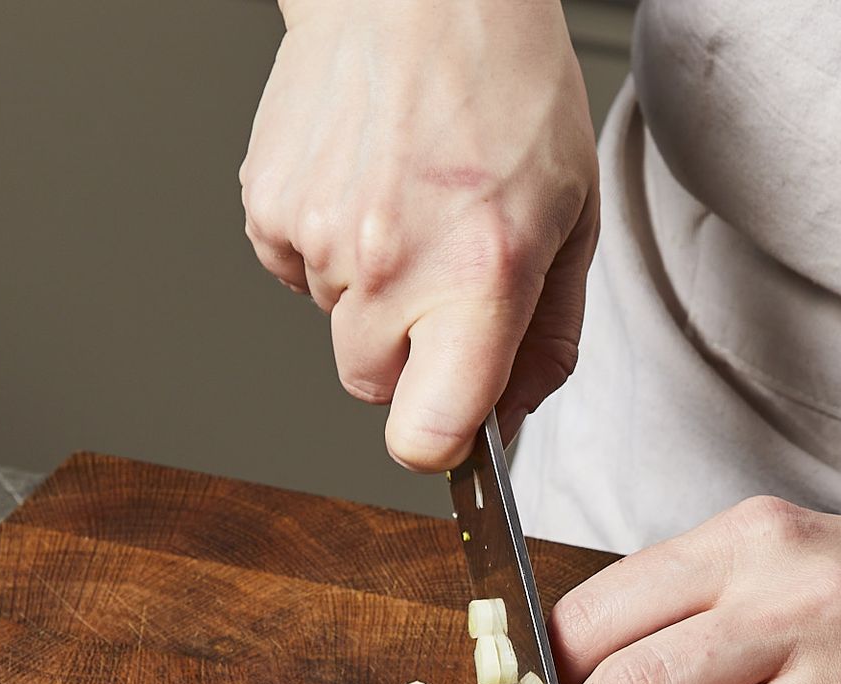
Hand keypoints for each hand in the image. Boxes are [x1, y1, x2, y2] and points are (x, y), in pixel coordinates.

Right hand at [241, 0, 598, 469]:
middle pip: (373, 384)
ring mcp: (317, 236)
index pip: (425, 435)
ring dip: (369, 289)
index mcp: (477, 276)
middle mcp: (388, 264)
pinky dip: (325, 245)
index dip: (441, 444)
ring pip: (335, 323)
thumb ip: (546, 335)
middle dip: (408, 353)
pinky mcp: (267, 206)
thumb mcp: (572, 215)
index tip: (455, 425)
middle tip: (444, 271)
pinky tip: (364, 182)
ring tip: (407, 201)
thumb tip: (511, 416)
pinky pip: (294, 270)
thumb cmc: (505, 83)